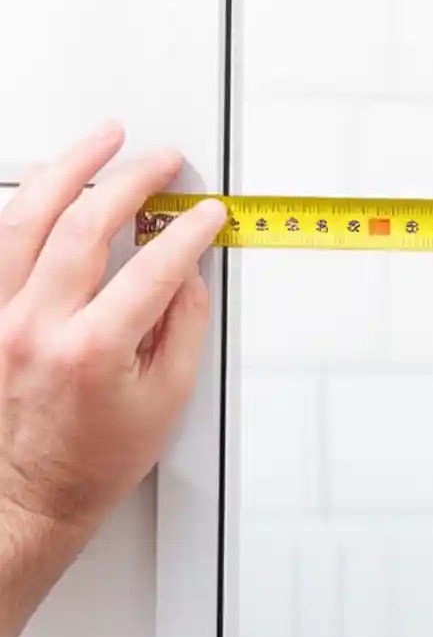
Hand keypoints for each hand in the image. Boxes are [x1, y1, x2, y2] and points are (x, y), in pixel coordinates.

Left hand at [0, 121, 224, 528]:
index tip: (206, 214)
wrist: (25, 495)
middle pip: (85, 224)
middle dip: (131, 180)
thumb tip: (186, 273)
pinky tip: (44, 184)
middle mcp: (37, 326)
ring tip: (101, 141)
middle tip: (160, 161)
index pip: (153, 267)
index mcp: (92, 351)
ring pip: (28, 217)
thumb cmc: (91, 461)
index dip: (188, 231)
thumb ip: (182, 328)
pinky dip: (22, 205)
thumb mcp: (166, 401)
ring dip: (70, 170)